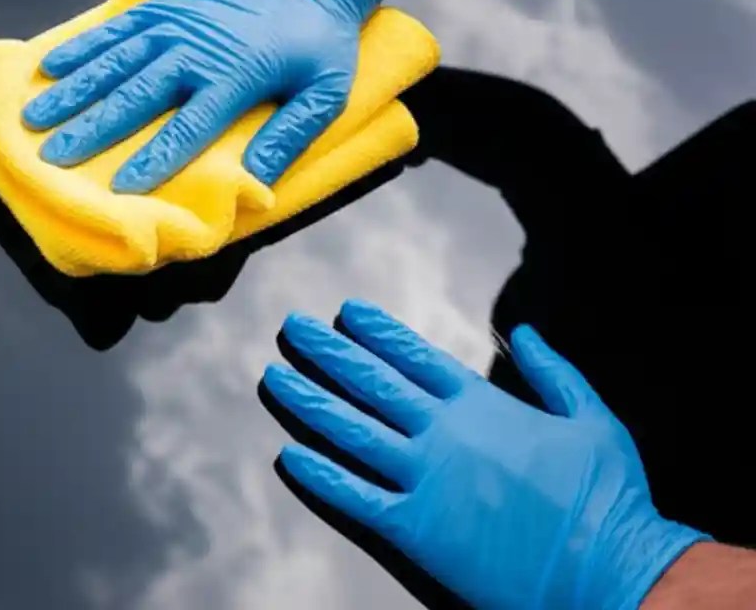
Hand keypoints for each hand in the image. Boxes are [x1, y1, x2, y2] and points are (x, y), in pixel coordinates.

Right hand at [22, 0, 408, 192]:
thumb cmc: (320, 41)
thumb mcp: (325, 92)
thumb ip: (290, 136)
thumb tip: (259, 184)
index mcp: (235, 77)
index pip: (189, 127)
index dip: (156, 157)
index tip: (122, 186)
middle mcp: (194, 51)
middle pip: (136, 96)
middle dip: (93, 129)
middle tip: (54, 158)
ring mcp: (173, 25)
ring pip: (114, 62)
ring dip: (73, 92)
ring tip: (36, 119)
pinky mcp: (161, 8)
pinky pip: (114, 30)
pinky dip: (81, 48)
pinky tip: (48, 68)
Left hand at [260, 300, 705, 609]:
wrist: (610, 570)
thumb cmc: (606, 497)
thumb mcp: (590, 417)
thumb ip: (552, 370)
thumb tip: (522, 332)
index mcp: (481, 404)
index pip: (412, 356)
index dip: (374, 332)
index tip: (343, 313)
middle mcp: (443, 433)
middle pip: (368, 383)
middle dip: (324, 352)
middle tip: (290, 328)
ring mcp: (423, 479)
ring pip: (348, 431)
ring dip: (306, 401)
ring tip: (273, 377)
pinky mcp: (414, 528)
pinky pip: (352, 496)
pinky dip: (317, 475)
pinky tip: (287, 456)